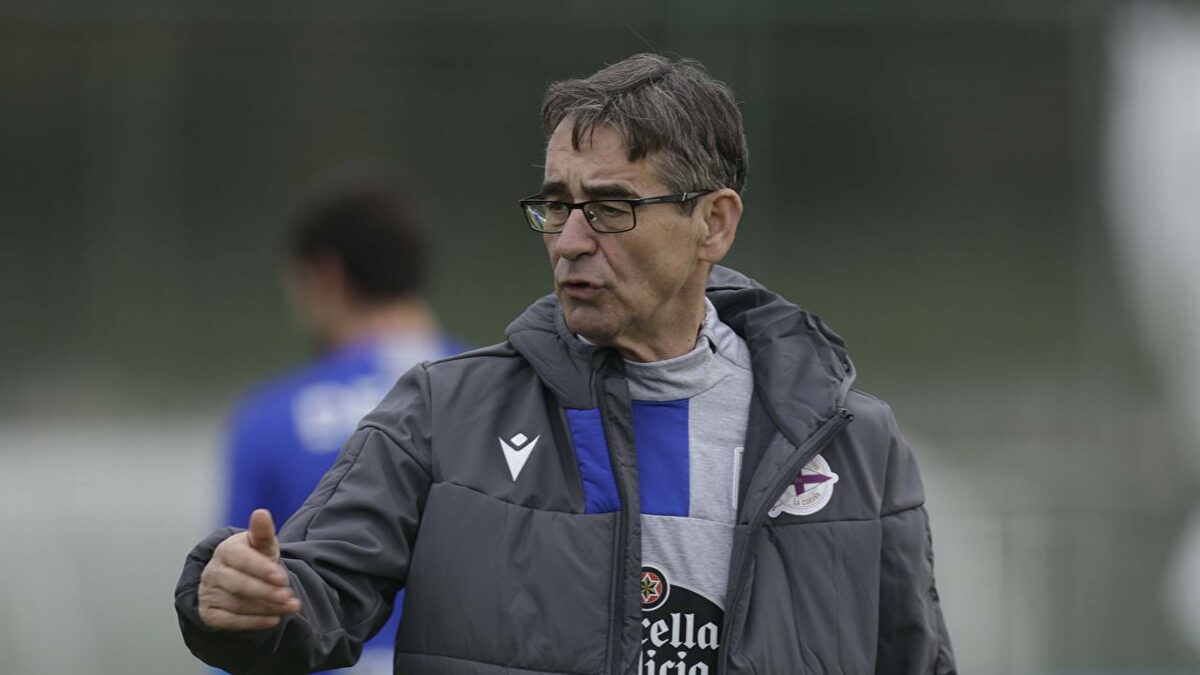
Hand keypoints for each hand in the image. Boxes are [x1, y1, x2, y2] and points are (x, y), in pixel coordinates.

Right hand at [198, 509, 301, 629]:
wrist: (238, 578)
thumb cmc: (254, 558)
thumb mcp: (262, 545)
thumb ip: (263, 532)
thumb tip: (261, 513)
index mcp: (226, 550)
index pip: (240, 559)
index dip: (261, 569)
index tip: (281, 578)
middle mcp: (213, 571)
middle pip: (237, 584)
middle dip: (265, 592)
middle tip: (287, 597)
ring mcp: (208, 592)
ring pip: (237, 604)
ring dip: (265, 607)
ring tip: (289, 607)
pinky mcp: (209, 613)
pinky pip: (230, 621)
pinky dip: (253, 622)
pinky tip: (273, 619)